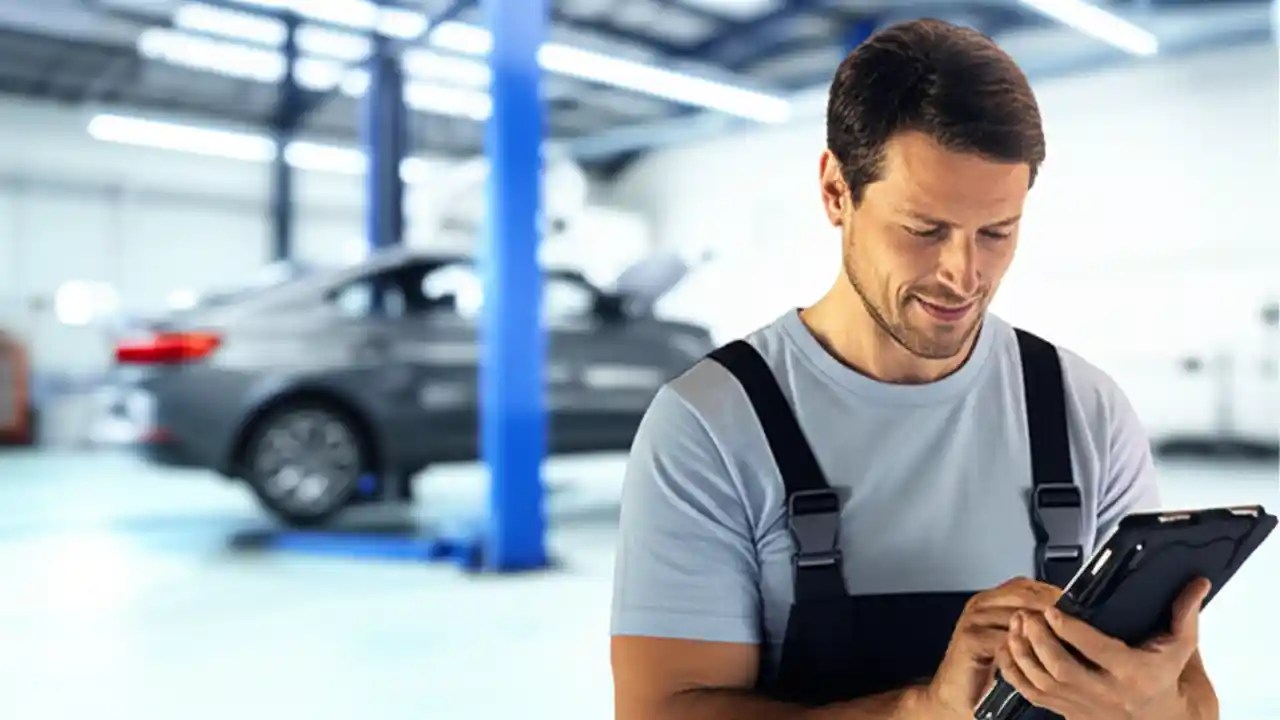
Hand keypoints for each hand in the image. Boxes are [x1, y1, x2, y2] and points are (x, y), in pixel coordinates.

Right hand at [925, 577, 1061, 716]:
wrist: (956, 694)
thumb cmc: (987, 670)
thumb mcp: (1012, 641)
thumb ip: (1029, 625)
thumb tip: (1068, 618)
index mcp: (991, 600)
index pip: (1027, 586)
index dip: (1052, 596)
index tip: (1076, 611)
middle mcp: (980, 604)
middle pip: (1024, 596)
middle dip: (1050, 613)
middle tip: (1072, 631)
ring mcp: (973, 620)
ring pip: (1018, 617)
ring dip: (1041, 632)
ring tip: (1059, 648)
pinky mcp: (970, 640)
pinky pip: (1006, 640)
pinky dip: (1024, 650)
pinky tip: (1037, 662)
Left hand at [996, 577, 1211, 718]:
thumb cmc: (1167, 680)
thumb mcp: (1180, 648)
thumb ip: (1184, 614)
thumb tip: (1197, 582)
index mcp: (1133, 673)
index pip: (1096, 650)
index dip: (1070, 630)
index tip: (1052, 609)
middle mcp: (1106, 693)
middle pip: (1061, 668)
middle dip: (1038, 639)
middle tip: (1026, 615)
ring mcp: (1084, 706)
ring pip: (1042, 683)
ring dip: (1022, 653)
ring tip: (1015, 626)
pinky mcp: (1069, 713)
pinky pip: (1033, 697)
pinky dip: (1014, 674)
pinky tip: (1007, 651)